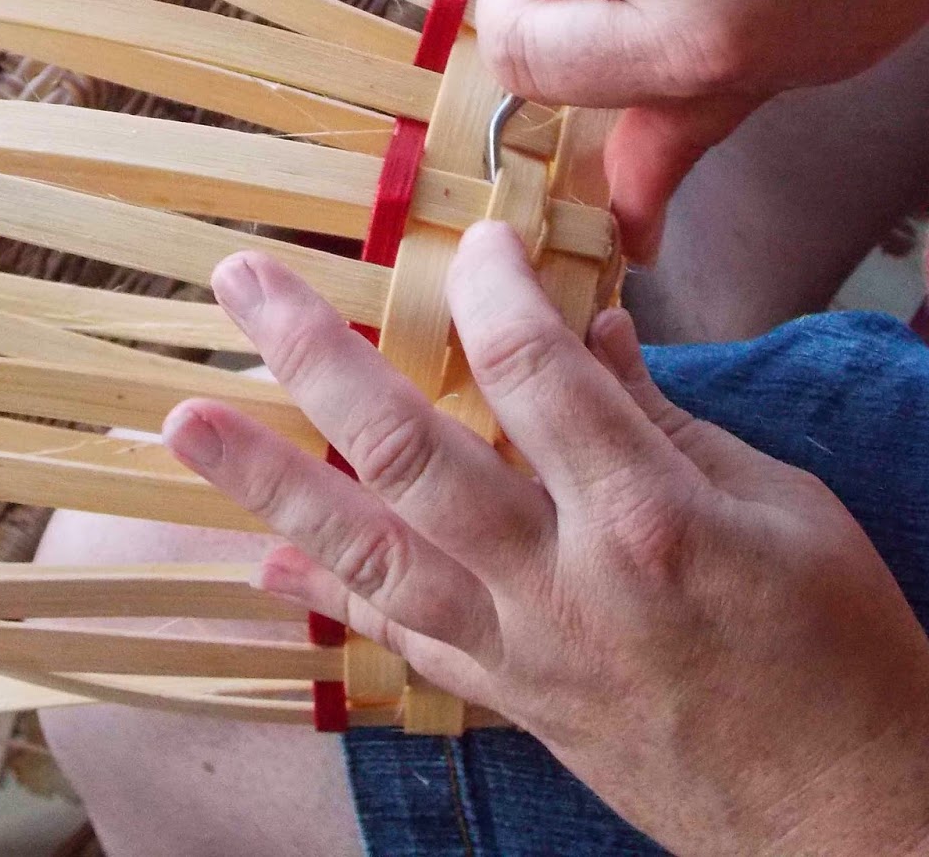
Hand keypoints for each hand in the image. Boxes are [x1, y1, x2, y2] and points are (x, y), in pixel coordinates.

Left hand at [164, 226, 928, 855]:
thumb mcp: (781, 508)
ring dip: (269, 480)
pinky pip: (395, 637)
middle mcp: (559, 581)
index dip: (491, 289)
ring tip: (187, 421)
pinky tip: (260, 563)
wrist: (843, 822)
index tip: (470, 234)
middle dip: (316, 358)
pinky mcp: (506, 695)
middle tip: (243, 284)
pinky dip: (323, 598)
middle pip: (409, 452)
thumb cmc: (836, 652)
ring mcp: (517, 647)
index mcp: (647, 516)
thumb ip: (665, 416)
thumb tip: (590, 328)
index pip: (537, 373)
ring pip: (367, 550)